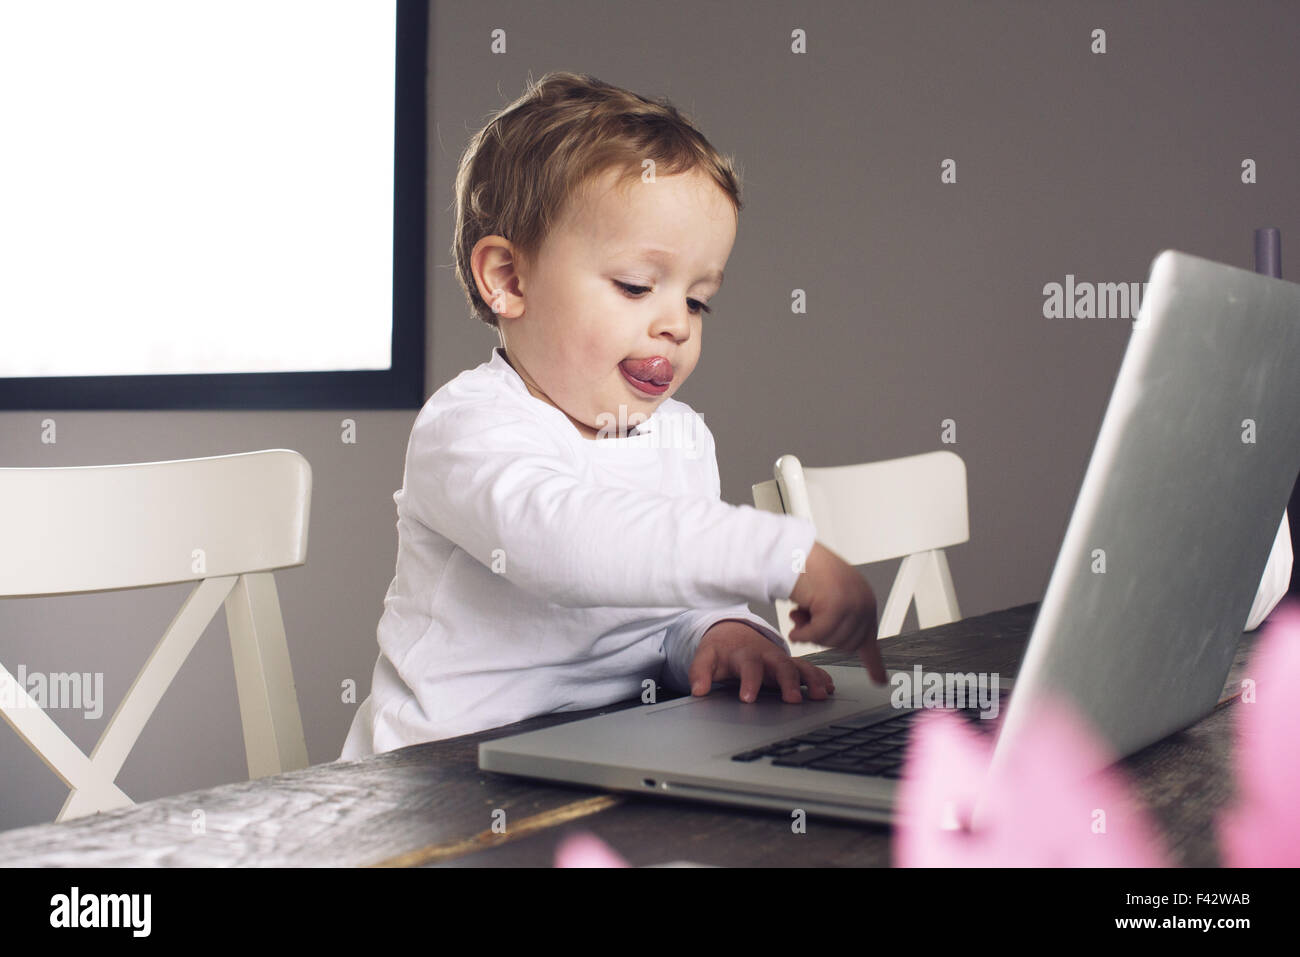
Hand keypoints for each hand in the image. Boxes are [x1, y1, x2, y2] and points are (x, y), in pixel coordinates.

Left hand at [688, 619, 835, 702]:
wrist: (733, 632)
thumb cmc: (722, 649)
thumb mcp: (706, 658)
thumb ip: (700, 673)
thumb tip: (698, 690)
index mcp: (745, 654)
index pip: (748, 667)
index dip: (749, 682)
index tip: (748, 698)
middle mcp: (766, 654)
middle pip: (780, 665)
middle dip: (788, 682)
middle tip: (792, 700)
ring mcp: (780, 658)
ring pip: (799, 666)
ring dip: (811, 680)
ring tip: (820, 695)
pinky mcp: (790, 664)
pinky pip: (809, 668)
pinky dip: (820, 677)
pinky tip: (829, 688)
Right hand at [788, 542, 885, 683]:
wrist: (793, 551)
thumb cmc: (805, 572)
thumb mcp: (827, 599)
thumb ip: (836, 620)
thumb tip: (842, 644)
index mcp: (864, 602)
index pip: (870, 639)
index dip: (874, 664)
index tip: (880, 681)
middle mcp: (864, 603)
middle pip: (846, 645)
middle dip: (823, 638)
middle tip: (807, 620)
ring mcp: (853, 604)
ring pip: (831, 641)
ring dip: (810, 633)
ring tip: (800, 614)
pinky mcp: (838, 606)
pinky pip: (818, 634)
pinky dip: (803, 633)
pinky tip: (794, 623)